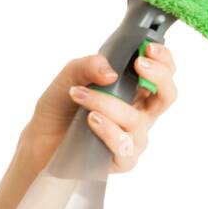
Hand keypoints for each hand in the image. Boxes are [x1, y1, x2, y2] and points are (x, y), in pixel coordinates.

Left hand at [16, 42, 178, 174]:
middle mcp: (140, 114)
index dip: (164, 59)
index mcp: (134, 91)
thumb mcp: (70, 76)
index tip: (148, 48)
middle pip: (168, 95)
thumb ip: (89, 66)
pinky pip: (124, 145)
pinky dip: (107, 129)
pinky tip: (91, 119)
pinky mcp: (122, 160)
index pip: (164, 73)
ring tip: (80, 95)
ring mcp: (133, 138)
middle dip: (159, 76)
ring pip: (135, 120)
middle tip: (138, 64)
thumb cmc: (61, 107)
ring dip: (107, 104)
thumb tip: (111, 73)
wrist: (40, 138)